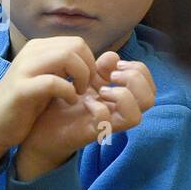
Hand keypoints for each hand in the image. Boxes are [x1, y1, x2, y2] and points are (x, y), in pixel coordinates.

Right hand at [0, 37, 95, 169]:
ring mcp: (24, 69)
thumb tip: (93, 61)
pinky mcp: (21, 89)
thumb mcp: (46, 79)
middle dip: (88, 68)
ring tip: (79, 93)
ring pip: (66, 57)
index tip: (89, 82)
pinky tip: (70, 101)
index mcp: (37, 48)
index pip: (76, 42)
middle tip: (86, 88)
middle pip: (75, 46)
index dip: (90, 62)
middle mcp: (30, 53)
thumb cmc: (24, 105)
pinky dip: (69, 91)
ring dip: (81, 76)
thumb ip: (63, 67)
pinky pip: (54, 82)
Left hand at [15, 53, 155, 180]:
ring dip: (122, 96)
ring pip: (136, 116)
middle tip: (111, 76)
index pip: (149, 85)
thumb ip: (101, 67)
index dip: (138, 69)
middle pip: (150, 99)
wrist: (40, 125)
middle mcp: (118, 111)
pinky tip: (84, 102)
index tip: (115, 64)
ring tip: (101, 90)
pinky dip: (98, 109)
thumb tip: (114, 57)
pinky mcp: (91, 132)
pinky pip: (106, 122)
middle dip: (135, 79)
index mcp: (120, 96)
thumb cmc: (63, 102)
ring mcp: (107, 123)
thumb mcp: (85, 78)